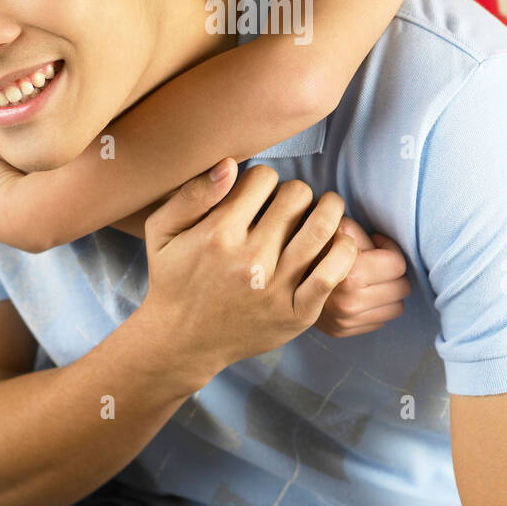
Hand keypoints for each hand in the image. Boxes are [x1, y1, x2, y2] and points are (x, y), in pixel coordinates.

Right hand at [140, 159, 358, 386]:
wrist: (182, 341)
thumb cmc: (173, 278)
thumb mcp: (162, 231)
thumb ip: (192, 194)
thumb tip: (230, 165)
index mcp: (218, 233)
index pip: (264, 178)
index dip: (263, 180)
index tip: (260, 196)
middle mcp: (249, 259)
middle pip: (297, 195)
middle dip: (296, 193)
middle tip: (291, 206)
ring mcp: (275, 288)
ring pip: (322, 226)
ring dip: (330, 209)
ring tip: (325, 210)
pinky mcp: (296, 314)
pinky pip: (333, 273)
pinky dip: (344, 250)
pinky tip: (336, 243)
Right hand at [314, 217, 409, 337]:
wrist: (278, 278)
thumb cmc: (311, 247)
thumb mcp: (332, 229)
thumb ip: (357, 233)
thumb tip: (380, 241)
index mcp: (351, 275)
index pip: (397, 265)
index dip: (389, 249)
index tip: (375, 244)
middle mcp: (350, 303)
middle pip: (401, 288)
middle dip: (391, 272)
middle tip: (375, 262)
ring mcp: (345, 322)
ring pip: (396, 308)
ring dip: (386, 292)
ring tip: (368, 279)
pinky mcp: (342, 332)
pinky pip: (379, 321)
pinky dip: (374, 307)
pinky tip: (358, 294)